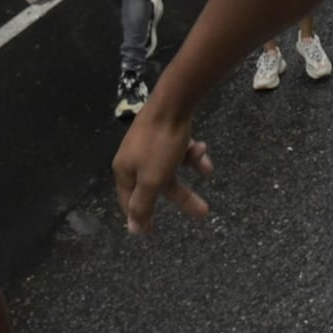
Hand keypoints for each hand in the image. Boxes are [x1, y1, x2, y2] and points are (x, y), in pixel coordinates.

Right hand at [113, 112, 213, 234]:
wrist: (173, 102)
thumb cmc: (160, 145)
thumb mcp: (152, 180)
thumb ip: (143, 205)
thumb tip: (133, 230)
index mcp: (125, 171)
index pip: (130, 201)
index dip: (142, 216)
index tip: (154, 231)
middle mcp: (135, 157)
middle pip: (158, 185)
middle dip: (183, 197)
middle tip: (203, 212)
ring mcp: (150, 142)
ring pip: (172, 166)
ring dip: (191, 168)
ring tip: (208, 170)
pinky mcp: (165, 130)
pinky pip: (179, 148)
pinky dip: (192, 152)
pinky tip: (202, 150)